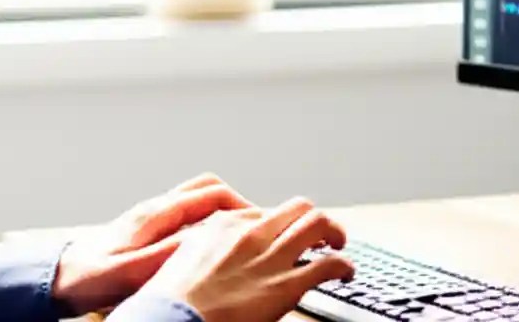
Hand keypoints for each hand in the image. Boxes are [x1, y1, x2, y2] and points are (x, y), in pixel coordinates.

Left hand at [51, 173, 257, 315]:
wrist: (61, 279)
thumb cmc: (89, 276)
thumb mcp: (132, 269)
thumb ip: (168, 252)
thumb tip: (205, 236)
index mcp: (155, 214)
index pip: (212, 194)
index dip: (244, 206)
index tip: (263, 222)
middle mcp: (155, 209)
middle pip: (208, 189)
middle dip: (239, 204)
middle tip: (258, 226)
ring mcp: (152, 218)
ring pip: (198, 201)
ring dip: (224, 212)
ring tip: (241, 236)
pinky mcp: (148, 231)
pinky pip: (188, 217)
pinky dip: (208, 224)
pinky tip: (212, 248)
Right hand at [139, 197, 355, 321]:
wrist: (177, 318)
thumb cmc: (173, 299)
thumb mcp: (179, 259)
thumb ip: (201, 249)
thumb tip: (208, 256)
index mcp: (222, 225)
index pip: (262, 212)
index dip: (276, 224)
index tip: (279, 235)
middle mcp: (250, 233)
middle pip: (295, 208)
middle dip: (311, 218)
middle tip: (319, 233)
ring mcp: (270, 256)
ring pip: (317, 224)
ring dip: (333, 232)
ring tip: (337, 244)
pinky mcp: (288, 284)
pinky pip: (329, 264)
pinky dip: (344, 265)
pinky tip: (345, 273)